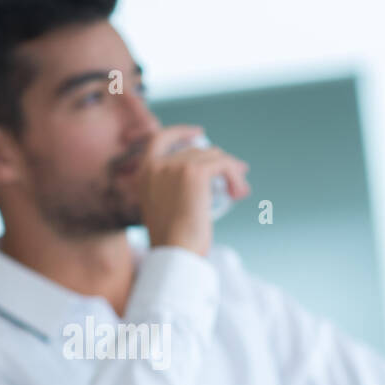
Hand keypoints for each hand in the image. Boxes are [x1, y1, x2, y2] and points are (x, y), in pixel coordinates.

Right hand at [136, 124, 249, 256]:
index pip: (159, 139)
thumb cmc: (174, 241)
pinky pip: (224, 165)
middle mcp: (157, 165)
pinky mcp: (195, 172)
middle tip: (237, 178)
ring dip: (231, 173)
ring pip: (214, 157)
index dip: (181, 132)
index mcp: (144, 174)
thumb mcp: (165, 210)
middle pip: (197, 151)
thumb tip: (211, 174)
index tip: (199, 133)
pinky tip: (240, 193)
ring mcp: (176, 166)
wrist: (175, 252)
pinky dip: (236, 177)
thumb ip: (175, 189)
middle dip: (220, 162)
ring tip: (239, 192)